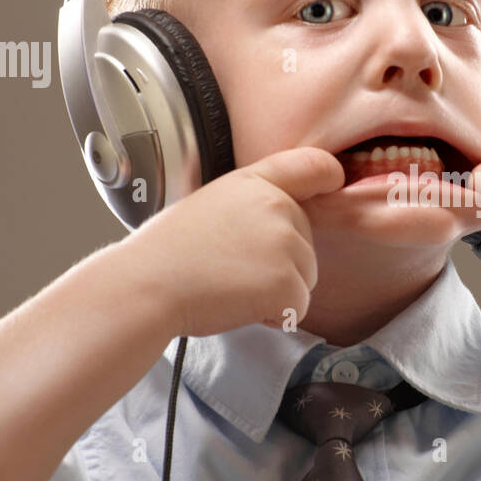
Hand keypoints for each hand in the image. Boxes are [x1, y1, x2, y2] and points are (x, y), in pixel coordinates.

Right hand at [120, 147, 344, 337]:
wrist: (147, 285)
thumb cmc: (167, 252)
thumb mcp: (210, 204)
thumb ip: (251, 205)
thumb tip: (277, 222)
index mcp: (255, 182)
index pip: (312, 164)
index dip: (328, 176)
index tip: (333, 183)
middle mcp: (277, 206)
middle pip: (307, 241)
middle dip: (281, 262)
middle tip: (232, 267)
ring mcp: (286, 244)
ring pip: (306, 277)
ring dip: (276, 291)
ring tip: (230, 285)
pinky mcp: (287, 282)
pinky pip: (298, 307)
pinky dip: (273, 315)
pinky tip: (236, 304)